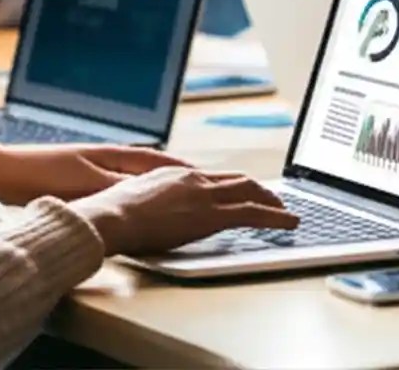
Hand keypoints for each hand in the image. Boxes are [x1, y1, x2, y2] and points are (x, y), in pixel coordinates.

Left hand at [0, 145, 191, 205]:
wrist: (8, 173)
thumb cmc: (46, 175)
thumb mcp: (90, 183)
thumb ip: (122, 188)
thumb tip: (157, 188)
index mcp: (118, 155)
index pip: (161, 160)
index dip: (185, 169)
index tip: (208, 177)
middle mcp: (113, 160)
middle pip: (155, 170)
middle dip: (177, 178)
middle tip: (202, 189)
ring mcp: (100, 170)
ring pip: (139, 181)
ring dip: (158, 187)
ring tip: (179, 199)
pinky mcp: (87, 182)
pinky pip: (123, 190)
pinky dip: (138, 195)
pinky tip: (140, 207)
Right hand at [69, 166, 298, 256]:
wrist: (110, 218)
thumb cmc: (111, 216)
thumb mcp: (130, 199)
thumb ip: (148, 201)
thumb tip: (148, 211)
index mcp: (174, 175)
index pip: (212, 178)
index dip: (231, 186)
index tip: (239, 192)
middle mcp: (193, 179)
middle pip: (236, 180)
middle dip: (258, 190)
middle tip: (272, 199)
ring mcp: (204, 194)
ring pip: (250, 193)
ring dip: (272, 202)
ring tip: (286, 212)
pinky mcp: (211, 214)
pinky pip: (253, 213)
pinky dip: (275, 217)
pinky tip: (288, 222)